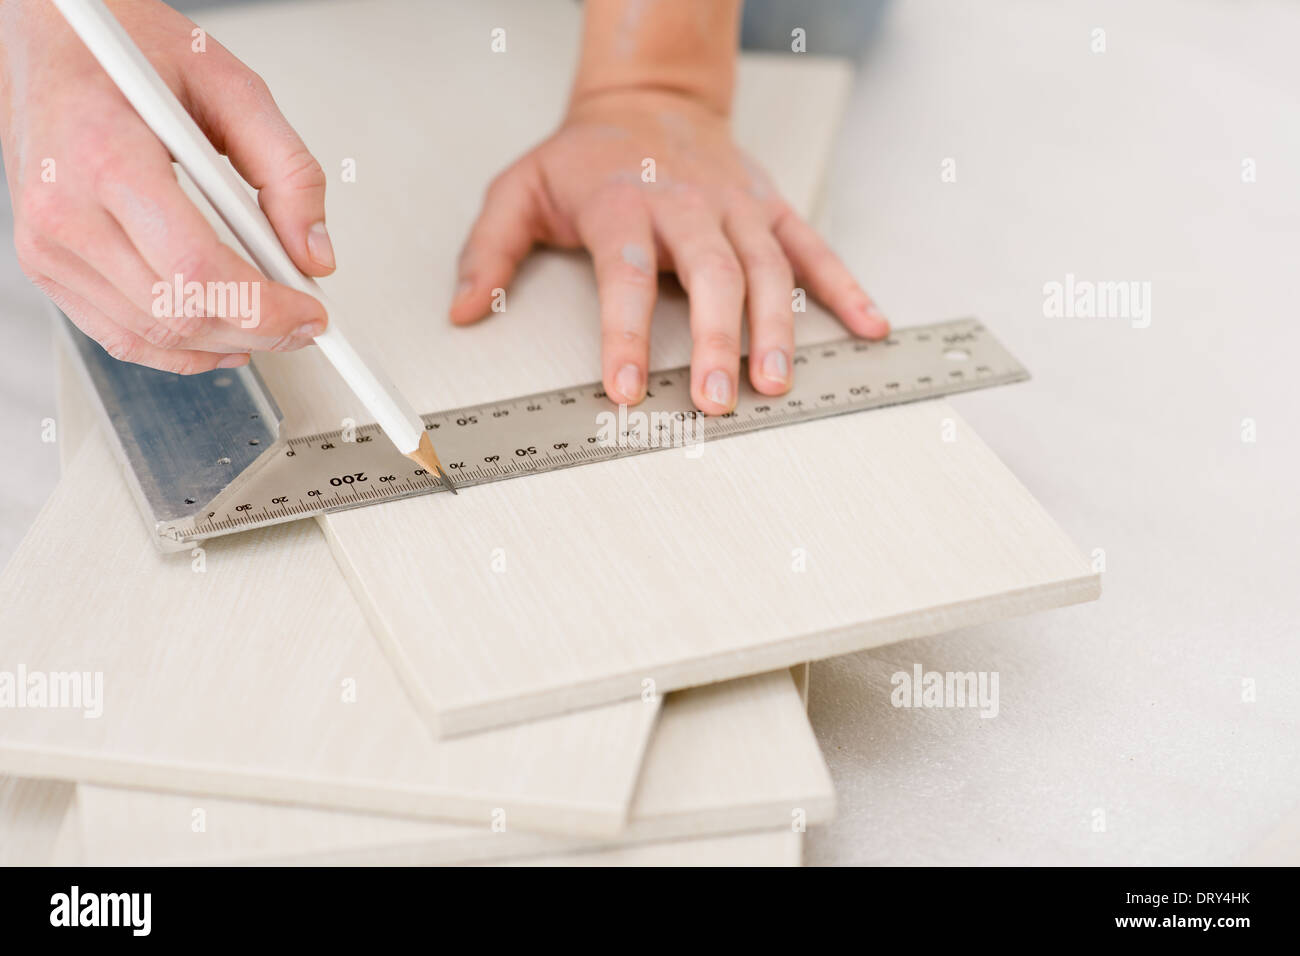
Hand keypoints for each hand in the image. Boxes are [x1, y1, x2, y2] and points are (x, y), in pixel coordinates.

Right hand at [0, 0, 332, 373]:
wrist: (50, 36)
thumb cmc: (127, 51)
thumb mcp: (231, 87)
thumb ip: (288, 171)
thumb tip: (314, 254)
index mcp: (106, 155)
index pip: (195, 271)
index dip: (266, 308)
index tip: (311, 313)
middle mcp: (64, 207)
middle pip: (179, 312)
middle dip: (259, 332)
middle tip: (304, 323)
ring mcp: (46, 243)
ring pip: (153, 336)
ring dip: (226, 344)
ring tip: (272, 325)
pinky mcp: (46, 264)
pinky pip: (121, 336)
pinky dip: (180, 349)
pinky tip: (222, 338)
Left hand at [450, 87, 888, 413]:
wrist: (650, 97)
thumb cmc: (586, 155)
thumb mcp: (520, 188)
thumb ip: (489, 250)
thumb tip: (463, 310)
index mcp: (623, 201)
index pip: (626, 273)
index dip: (625, 335)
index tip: (626, 389)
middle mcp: (687, 203)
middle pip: (710, 274)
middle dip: (717, 340)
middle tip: (717, 399)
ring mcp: (737, 207)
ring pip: (766, 268)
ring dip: (777, 327)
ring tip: (776, 382)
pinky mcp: (771, 209)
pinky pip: (814, 250)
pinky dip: (846, 288)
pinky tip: (868, 326)